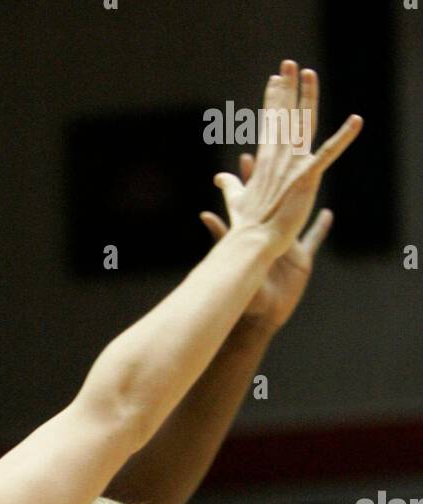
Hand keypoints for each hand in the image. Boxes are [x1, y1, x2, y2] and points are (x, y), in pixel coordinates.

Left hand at [201, 154, 332, 330]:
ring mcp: (289, 246)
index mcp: (257, 233)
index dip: (249, 178)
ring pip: (299, 217)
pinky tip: (327, 215)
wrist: (260, 318)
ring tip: (311, 179)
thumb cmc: (244, 292)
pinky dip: (320, 228)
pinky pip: (314, 240)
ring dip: (304, 200)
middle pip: (277, 201)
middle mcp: (273, 235)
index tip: (245, 157)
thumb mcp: (235, 259)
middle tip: (280, 156)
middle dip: (277, 180)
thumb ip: (222, 236)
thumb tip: (204, 215)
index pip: (253, 199)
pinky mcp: (302, 261)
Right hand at [215, 61, 360, 259]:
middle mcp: (278, 156)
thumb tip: (219, 177)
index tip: (275, 80)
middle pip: (284, 115)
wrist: (254, 240)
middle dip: (287, 88)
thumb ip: (230, 185)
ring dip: (307, 97)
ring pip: (303, 123)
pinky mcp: (307, 177)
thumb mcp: (236, 200)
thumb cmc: (246, 225)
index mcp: (264, 160)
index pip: (269, 123)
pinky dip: (344, 137)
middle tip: (289, 64)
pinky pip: (329, 152)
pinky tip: (356, 121)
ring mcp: (293, 164)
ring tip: (308, 74)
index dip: (273, 100)